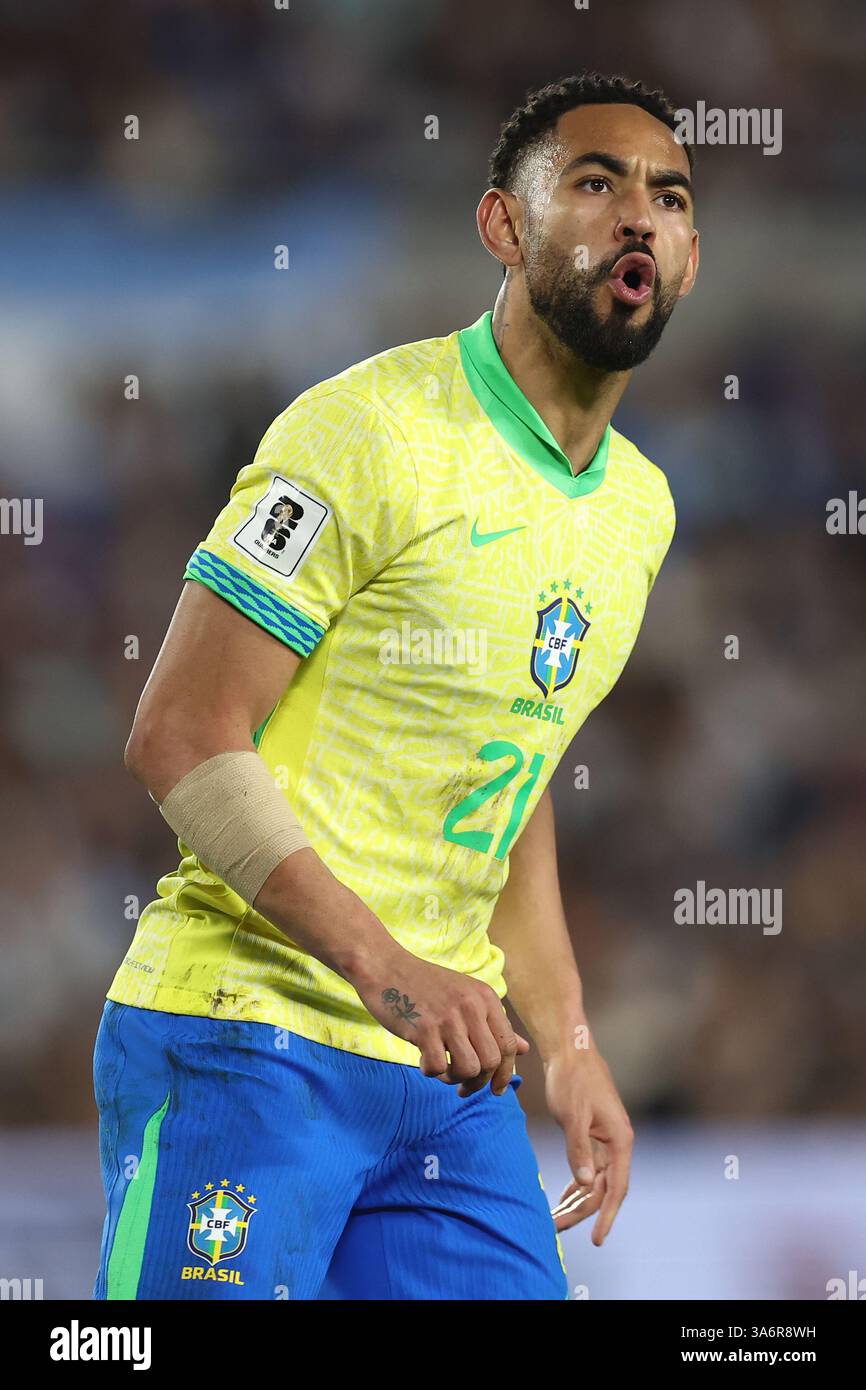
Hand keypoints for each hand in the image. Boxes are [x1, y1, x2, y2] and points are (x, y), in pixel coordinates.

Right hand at [352, 945, 529, 1096]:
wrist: (386, 966)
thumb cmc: (425, 985)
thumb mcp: (466, 997)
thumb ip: (494, 1023)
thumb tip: (525, 1049)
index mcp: (486, 998)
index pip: (509, 1046)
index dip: (505, 1073)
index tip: (495, 1089)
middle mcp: (472, 1007)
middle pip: (491, 1062)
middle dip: (479, 1082)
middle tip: (462, 1086)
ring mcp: (448, 1018)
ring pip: (469, 1068)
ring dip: (455, 1079)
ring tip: (443, 1071)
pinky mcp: (424, 1028)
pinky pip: (438, 1068)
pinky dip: (431, 1072)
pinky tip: (423, 1061)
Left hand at [544, 1042, 632, 1245]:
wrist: (569, 1048)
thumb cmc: (572, 1077)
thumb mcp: (572, 1114)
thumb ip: (578, 1149)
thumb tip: (583, 1185)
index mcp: (620, 1139)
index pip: (616, 1187)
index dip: (606, 1215)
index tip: (596, 1239)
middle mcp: (617, 1143)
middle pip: (602, 1188)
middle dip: (581, 1212)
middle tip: (554, 1229)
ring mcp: (605, 1139)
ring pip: (593, 1180)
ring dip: (576, 1201)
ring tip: (554, 1220)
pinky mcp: (592, 1133)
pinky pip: (587, 1167)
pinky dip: (576, 1184)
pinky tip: (564, 1198)